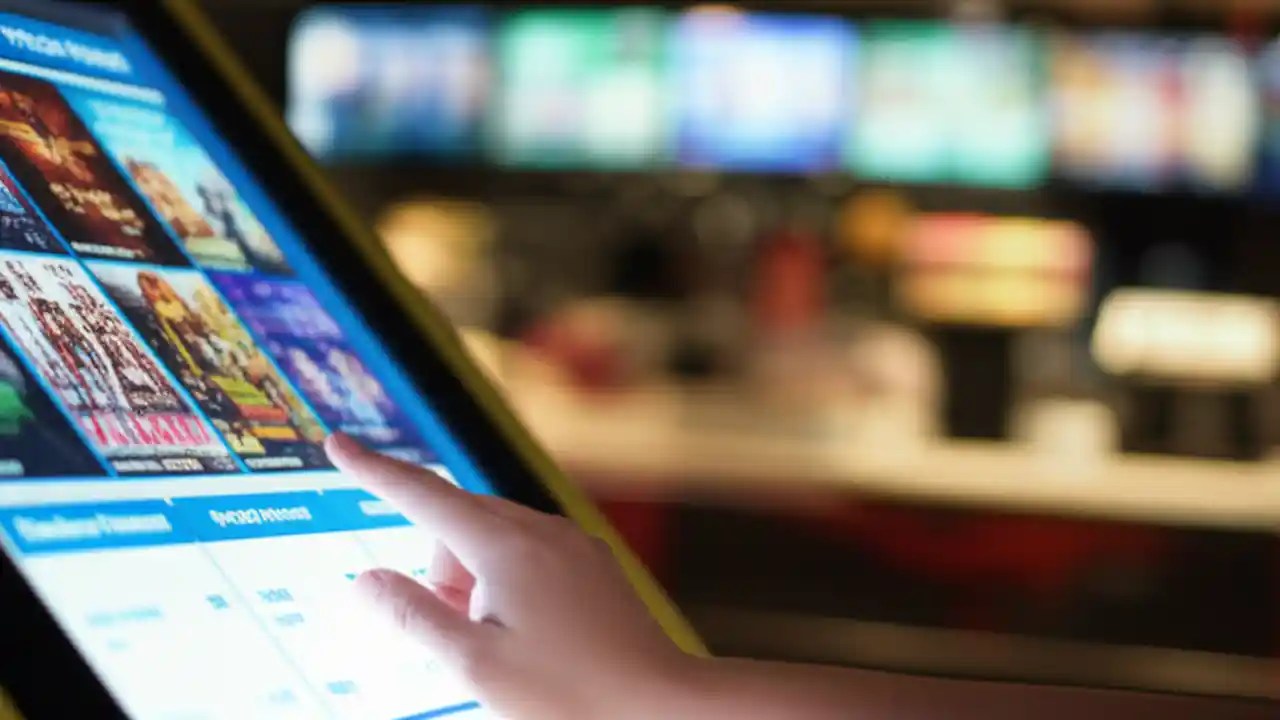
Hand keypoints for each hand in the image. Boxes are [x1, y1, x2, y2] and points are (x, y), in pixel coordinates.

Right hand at [325, 434, 696, 719]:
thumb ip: (414, 617)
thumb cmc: (569, 691)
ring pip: (496, 538)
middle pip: (459, 523)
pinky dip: (509, 581)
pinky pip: (531, 552)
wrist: (659, 702)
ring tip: (501, 641)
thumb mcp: (474, 664)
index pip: (422, 495)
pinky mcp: (592, 563)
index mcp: (505, 546)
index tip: (339, 443)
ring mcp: (572, 543)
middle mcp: (542, 530)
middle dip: (440, 570)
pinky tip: (531, 632)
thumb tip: (369, 581)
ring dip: (476, 579)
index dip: (374, 470)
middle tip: (460, 631)